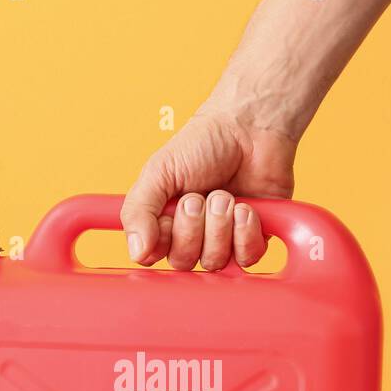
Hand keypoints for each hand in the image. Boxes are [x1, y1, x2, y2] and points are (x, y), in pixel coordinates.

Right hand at [120, 110, 295, 270]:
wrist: (247, 129)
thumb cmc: (202, 146)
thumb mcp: (158, 173)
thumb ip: (138, 212)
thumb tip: (137, 252)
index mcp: (164, 223)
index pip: (154, 256)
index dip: (161, 239)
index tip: (167, 213)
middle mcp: (192, 237)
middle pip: (184, 261)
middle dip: (192, 227)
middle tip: (199, 197)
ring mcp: (223, 241)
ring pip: (214, 261)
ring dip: (219, 225)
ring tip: (224, 195)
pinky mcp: (253, 240)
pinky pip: (246, 258)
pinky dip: (245, 232)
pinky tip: (245, 208)